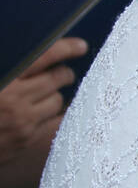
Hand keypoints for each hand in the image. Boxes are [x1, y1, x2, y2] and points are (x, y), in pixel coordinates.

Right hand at [0, 38, 86, 187]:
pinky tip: (48, 113)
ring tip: (50, 93)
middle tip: (63, 72)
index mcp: (4, 79)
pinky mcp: (25, 141)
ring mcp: (24, 122)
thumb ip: (8, 66)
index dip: (66, 48)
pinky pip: (54, 124)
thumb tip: (30, 59)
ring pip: (58, 101)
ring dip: (56, 95)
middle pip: (58, 78)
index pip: (45, 56)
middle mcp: (17, 99)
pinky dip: (54, 116)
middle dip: (63, 73)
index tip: (80, 46)